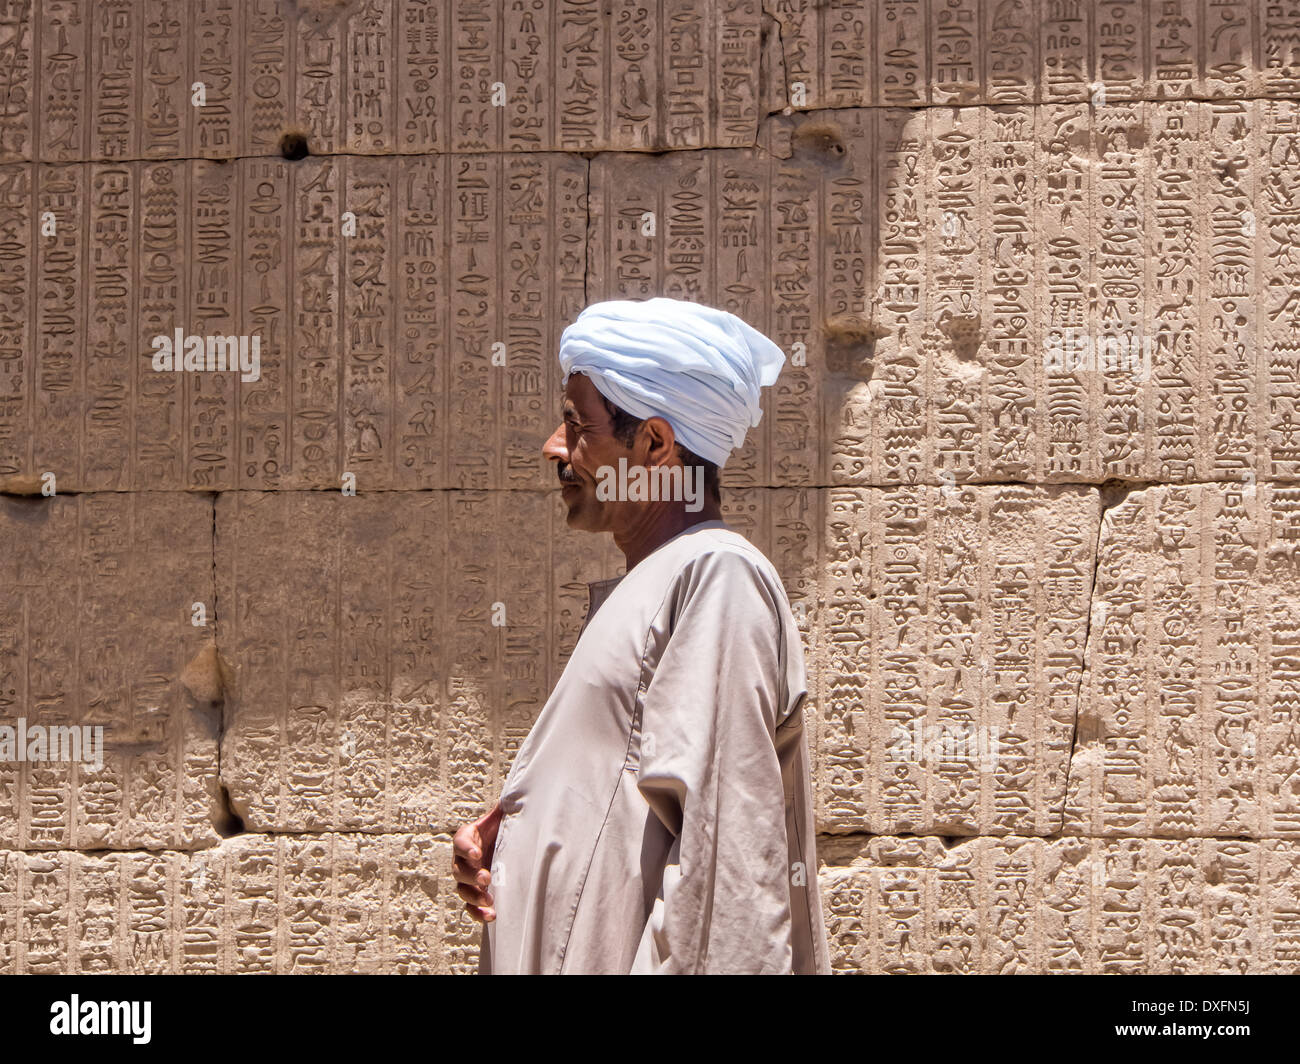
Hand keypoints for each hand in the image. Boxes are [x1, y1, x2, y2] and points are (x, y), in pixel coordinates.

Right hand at [452, 801, 502, 922]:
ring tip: (489, 900)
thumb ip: (508, 805)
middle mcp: (463, 859)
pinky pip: (470, 906)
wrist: (508, 843)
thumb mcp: (505, 815)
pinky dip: (477, 912)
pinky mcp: (475, 892)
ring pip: (462, 890)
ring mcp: (467, 878)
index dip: (466, 848)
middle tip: (486, 877)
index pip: (460, 841)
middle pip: (458, 869)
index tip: (478, 853)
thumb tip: (520, 791)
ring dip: (473, 896)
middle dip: (471, 875)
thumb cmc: (504, 827)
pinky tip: (491, 915)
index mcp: (468, 837)